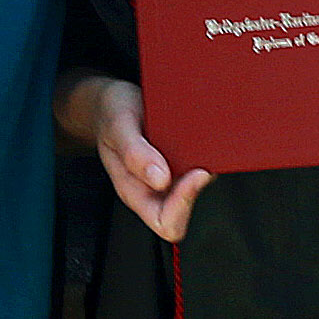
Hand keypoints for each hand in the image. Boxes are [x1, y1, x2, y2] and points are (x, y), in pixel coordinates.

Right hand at [74, 74, 212, 241]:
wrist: (113, 96)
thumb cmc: (112, 113)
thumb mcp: (117, 126)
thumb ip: (134, 154)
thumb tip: (161, 181)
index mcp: (132, 190)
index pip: (163, 221)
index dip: (182, 204)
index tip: (195, 174)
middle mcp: (152, 188)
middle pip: (183, 214)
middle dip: (196, 191)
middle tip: (202, 165)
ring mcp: (168, 176)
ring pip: (195, 191)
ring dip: (204, 173)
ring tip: (200, 148)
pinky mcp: (180, 162)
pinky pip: (200, 169)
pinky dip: (206, 158)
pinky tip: (201, 141)